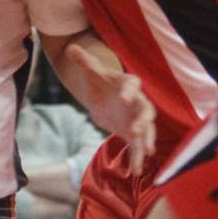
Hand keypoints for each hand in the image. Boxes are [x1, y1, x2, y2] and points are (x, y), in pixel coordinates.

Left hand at [69, 52, 156, 173]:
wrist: (105, 98)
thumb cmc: (101, 83)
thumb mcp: (92, 72)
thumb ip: (84, 61)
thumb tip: (70, 48)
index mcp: (128, 84)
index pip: (132, 84)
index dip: (129, 90)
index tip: (124, 97)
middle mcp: (138, 102)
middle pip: (146, 110)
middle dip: (144, 121)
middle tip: (138, 130)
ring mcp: (138, 119)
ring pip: (147, 131)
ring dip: (146, 142)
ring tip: (146, 153)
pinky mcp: (133, 134)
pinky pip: (138, 146)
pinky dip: (138, 157)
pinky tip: (136, 170)